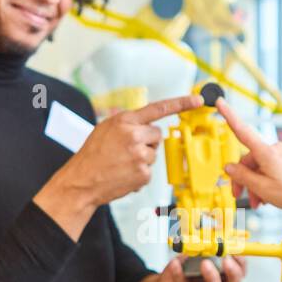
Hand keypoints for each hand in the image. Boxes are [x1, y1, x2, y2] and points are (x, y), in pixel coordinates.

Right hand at [35, 93, 201, 238]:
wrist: (82, 181)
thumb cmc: (92, 154)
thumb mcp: (105, 128)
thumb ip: (126, 122)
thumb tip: (144, 121)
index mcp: (125, 121)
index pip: (158, 108)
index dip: (181, 103)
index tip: (199, 100)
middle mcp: (134, 136)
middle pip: (157, 134)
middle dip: (147, 141)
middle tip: (127, 149)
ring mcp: (140, 156)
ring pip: (154, 153)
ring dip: (142, 158)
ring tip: (122, 163)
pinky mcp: (143, 174)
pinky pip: (150, 170)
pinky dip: (139, 173)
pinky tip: (124, 173)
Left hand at [136, 255, 246, 281]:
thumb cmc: (181, 274)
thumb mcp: (191, 258)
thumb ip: (200, 249)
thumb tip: (206, 236)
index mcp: (219, 278)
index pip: (238, 273)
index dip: (241, 264)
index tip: (237, 251)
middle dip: (233, 272)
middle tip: (227, 259)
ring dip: (212, 276)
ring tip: (205, 262)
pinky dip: (178, 273)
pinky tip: (174, 263)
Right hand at [216, 100, 281, 223]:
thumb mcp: (263, 188)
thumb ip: (243, 176)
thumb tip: (229, 168)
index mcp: (265, 152)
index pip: (242, 131)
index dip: (229, 116)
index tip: (220, 102)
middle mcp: (272, 149)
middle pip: (247, 161)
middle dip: (243, 180)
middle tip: (240, 196)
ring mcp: (279, 154)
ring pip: (257, 168)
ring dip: (254, 185)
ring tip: (258, 202)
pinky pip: (267, 169)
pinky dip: (263, 182)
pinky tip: (266, 196)